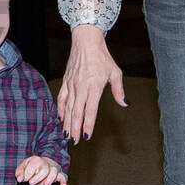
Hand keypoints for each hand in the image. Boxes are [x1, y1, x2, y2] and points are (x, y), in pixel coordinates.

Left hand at [15, 155, 67, 184]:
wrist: (41, 163)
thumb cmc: (30, 166)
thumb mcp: (22, 168)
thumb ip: (20, 173)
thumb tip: (20, 179)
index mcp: (36, 159)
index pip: (32, 166)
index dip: (27, 174)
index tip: (23, 179)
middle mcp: (45, 163)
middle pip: (44, 169)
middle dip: (38, 177)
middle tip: (31, 183)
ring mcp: (52, 168)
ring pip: (54, 172)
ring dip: (51, 178)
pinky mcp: (57, 174)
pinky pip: (62, 176)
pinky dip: (63, 181)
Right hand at [57, 24, 126, 142]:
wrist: (86, 43)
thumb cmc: (102, 57)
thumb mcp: (115, 73)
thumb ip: (119, 90)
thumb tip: (124, 103)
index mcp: (93, 87)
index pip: (90, 110)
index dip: (88, 124)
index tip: (87, 135)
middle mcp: (81, 88)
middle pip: (77, 113)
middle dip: (75, 128)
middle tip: (74, 141)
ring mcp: (71, 85)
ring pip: (67, 108)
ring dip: (67, 122)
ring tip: (66, 134)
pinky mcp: (66, 82)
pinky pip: (61, 98)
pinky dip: (60, 109)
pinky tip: (61, 118)